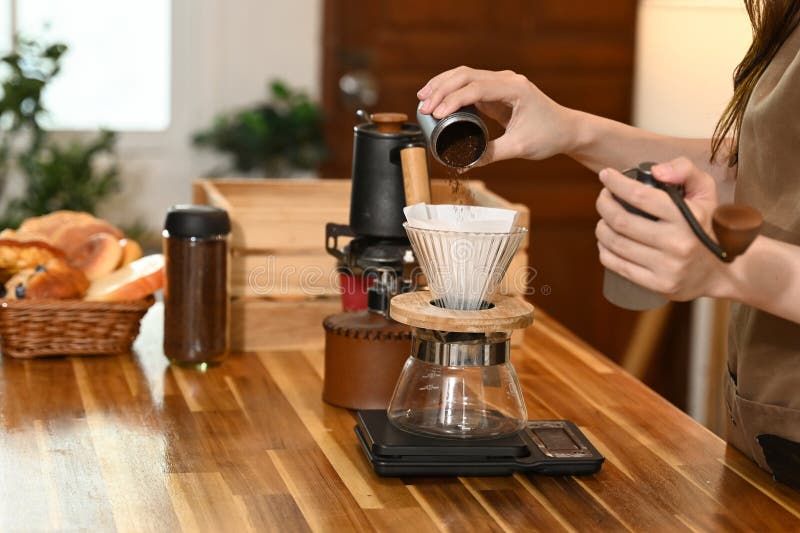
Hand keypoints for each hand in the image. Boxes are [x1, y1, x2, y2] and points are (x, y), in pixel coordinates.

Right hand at [417, 66, 575, 164]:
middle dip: (441, 89)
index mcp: (514, 89)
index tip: (436, 114)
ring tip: (422, 98)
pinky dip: (451, 89)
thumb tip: (464, 162)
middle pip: (465, 75)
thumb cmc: (549, 136)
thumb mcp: (520, 148)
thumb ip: (492, 155)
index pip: (476, 88)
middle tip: (423, 107)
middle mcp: (506, 80)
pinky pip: (469, 85)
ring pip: (464, 75)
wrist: (567, 129)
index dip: (453, 100)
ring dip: (442, 84)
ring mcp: (500, 83)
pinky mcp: (496, 91)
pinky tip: (437, 98)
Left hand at [595, 157, 730, 300]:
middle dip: (604, 205)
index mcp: (688, 217)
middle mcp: (677, 243)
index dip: (617, 184)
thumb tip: (656, 172)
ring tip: (604, 219)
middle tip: (603, 198)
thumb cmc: (706, 226)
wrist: (723, 271)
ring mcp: (667, 267)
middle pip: (622, 221)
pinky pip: (618, 266)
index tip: (605, 175)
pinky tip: (605, 242)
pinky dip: (604, 251)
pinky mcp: (658, 285)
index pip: (641, 197)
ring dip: (601, 228)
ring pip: (616, 243)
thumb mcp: (705, 193)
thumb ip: (685, 170)